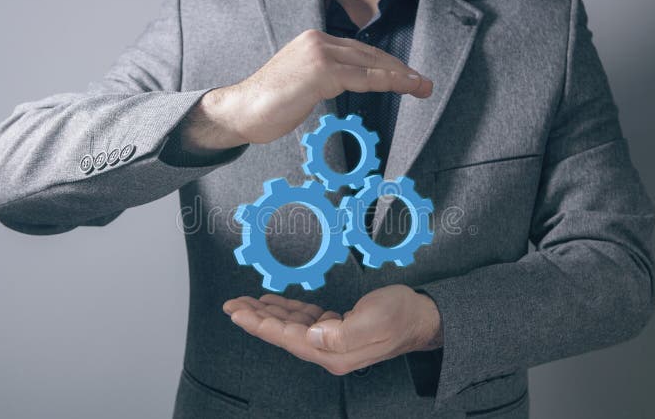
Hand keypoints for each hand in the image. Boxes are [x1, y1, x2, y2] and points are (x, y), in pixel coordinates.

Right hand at [181, 29, 432, 151]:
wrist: (241, 110)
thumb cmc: (269, 104)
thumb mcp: (302, 85)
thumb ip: (326, 79)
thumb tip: (348, 85)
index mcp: (314, 42)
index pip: (360, 51)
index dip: (386, 64)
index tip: (406, 76)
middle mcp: (319, 41)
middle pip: (370, 54)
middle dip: (399, 70)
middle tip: (423, 83)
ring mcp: (319, 54)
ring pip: (370, 64)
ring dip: (400, 76)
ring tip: (420, 86)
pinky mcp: (320, 72)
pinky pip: (361, 77)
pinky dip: (384, 82)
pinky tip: (401, 87)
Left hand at [223, 284, 442, 374]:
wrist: (422, 317)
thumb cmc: (401, 316)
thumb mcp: (375, 321)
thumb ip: (344, 332)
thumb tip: (314, 333)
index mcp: (335, 352)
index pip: (288, 339)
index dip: (261, 325)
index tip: (240, 313)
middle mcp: (329, 349)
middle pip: (283, 334)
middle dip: (256, 319)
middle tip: (232, 305)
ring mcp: (332, 339)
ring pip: (290, 326)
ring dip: (268, 313)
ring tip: (245, 302)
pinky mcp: (336, 327)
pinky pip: (304, 319)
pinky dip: (287, 309)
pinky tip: (274, 303)